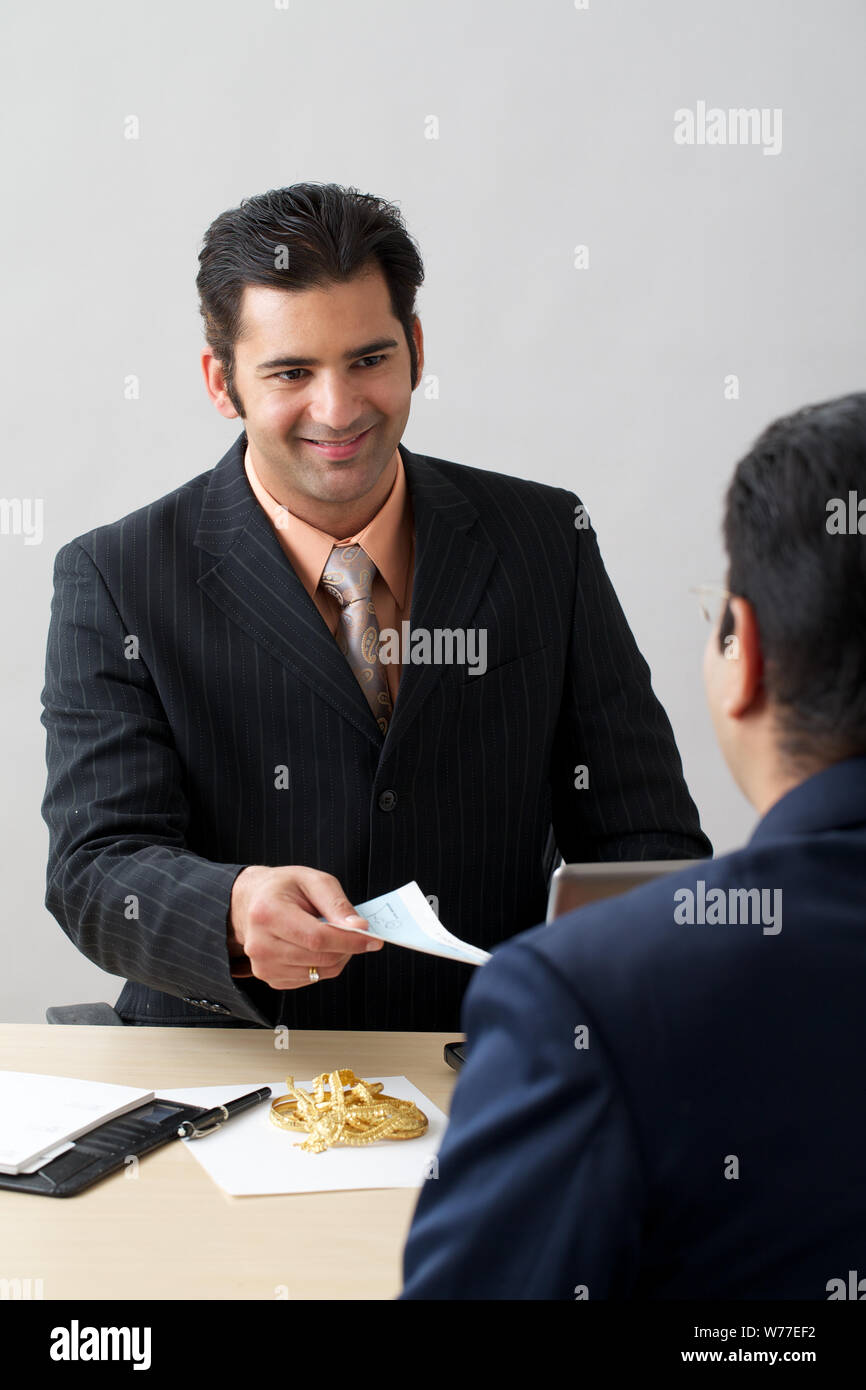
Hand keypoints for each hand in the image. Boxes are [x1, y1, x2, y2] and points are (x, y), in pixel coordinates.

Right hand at [227, 865, 382, 988]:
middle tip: (358, 933)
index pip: (317, 938)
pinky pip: (311, 979)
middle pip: (320, 958)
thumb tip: (359, 927)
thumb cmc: (283, 888)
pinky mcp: (270, 978)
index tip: (372, 939)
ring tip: (334, 935)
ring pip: (319, 972)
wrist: (251, 902)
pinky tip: (318, 947)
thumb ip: (337, 903)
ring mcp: (263, 966)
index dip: (349, 941)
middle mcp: (260, 944)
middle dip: (348, 948)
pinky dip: (323, 965)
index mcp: (268, 913)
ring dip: (338, 957)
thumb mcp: (312, 880)